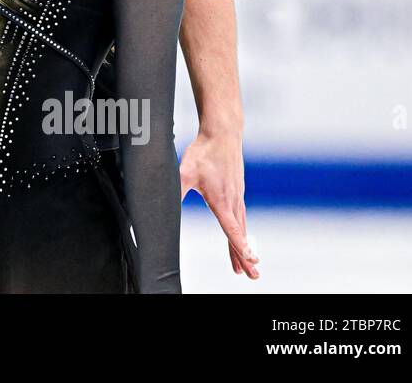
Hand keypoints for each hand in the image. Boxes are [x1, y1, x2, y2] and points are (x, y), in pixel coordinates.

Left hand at [180, 129, 259, 278]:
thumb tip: (158, 206)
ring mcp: (237, 196)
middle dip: (245, 256)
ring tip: (247, 264)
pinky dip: (243, 231)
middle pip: (241, 234)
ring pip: (242, 226)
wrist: (222, 134)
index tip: (251, 262)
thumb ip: (174, 191)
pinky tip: (242, 236)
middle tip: (253, 276)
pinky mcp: (237, 190)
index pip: (232, 229)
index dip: (240, 247)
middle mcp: (233, 201)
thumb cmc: (204, 152)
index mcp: (221, 201)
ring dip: (244, 246)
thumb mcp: (183, 173)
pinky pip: (241, 216)